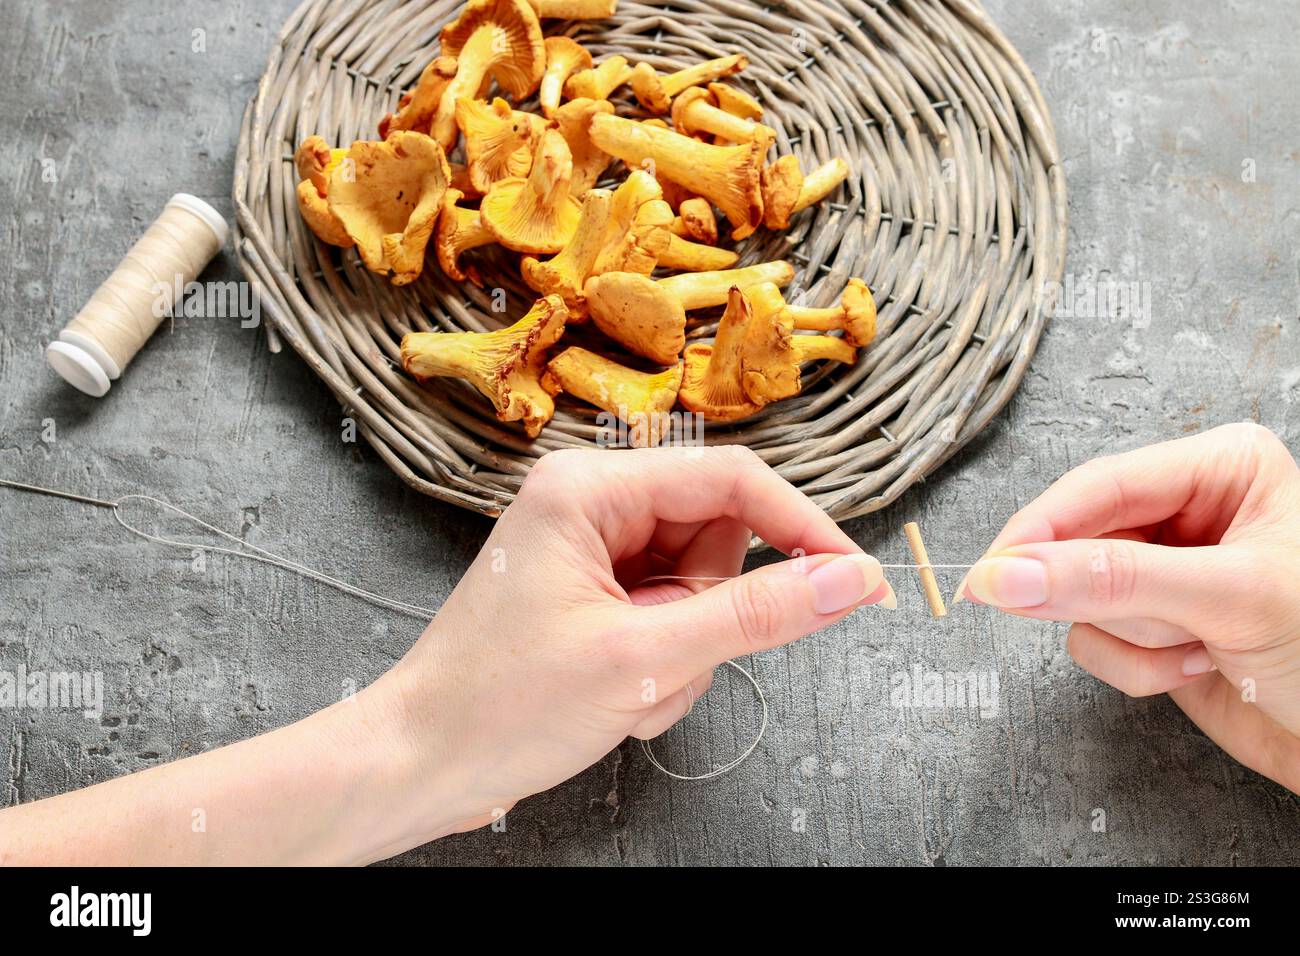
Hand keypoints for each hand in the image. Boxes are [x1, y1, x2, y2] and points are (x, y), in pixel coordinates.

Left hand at [368, 446, 893, 852]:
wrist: (420, 765)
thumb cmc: (500, 706)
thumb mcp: (643, 661)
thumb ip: (755, 615)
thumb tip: (848, 580)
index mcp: (589, 486)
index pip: (732, 479)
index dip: (802, 528)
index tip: (855, 581)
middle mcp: (591, 503)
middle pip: (717, 537)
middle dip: (708, 615)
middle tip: (663, 663)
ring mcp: (592, 550)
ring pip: (700, 586)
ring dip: (686, 651)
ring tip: (631, 689)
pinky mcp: (594, 593)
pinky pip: (672, 617)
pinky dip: (666, 665)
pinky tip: (619, 696)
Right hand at [957, 422, 1299, 791]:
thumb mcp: (1230, 597)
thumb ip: (1112, 581)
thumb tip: (1008, 575)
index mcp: (1220, 470)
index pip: (1099, 486)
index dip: (1041, 530)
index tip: (992, 572)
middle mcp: (1188, 514)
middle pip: (1080, 542)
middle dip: (1114, 596)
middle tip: (1147, 623)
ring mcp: (1166, 574)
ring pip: (1080, 599)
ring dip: (1134, 639)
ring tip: (1200, 649)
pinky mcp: (1151, 627)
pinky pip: (1093, 642)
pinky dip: (1136, 668)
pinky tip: (1196, 669)